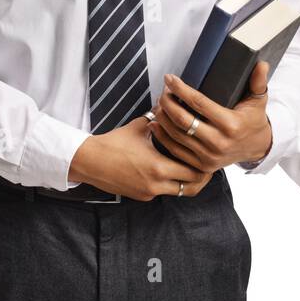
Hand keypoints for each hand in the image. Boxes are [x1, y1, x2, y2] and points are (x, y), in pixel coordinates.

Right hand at [68, 116, 213, 199]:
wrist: (88, 161)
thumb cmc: (113, 142)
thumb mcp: (140, 126)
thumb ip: (160, 117)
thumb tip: (173, 104)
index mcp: (158, 167)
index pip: (194, 172)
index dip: (206, 166)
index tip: (210, 157)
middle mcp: (155, 185)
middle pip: (191, 187)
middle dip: (201, 177)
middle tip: (207, 166)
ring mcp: (148, 193)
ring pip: (178, 192)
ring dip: (186, 182)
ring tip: (192, 169)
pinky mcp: (140, 196)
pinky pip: (163, 192)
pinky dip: (170, 183)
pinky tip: (171, 170)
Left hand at [149, 62, 273, 170]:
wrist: (257, 148)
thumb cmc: (254, 120)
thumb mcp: (259, 100)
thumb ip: (258, 81)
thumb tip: (261, 63)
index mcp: (231, 124)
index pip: (199, 103)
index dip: (181, 89)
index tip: (170, 78)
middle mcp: (219, 142)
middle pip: (183, 120)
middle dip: (168, 103)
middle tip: (163, 91)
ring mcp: (209, 156)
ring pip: (176, 135)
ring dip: (163, 118)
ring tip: (159, 104)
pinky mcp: (202, 165)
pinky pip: (176, 150)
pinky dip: (162, 136)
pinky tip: (155, 123)